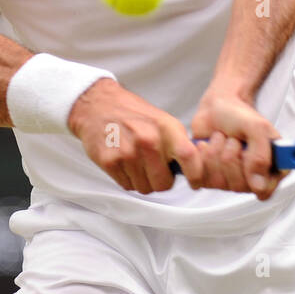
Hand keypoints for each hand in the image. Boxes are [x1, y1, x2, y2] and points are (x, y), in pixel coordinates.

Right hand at [68, 78, 203, 193]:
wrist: (98, 105)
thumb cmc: (132, 114)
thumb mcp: (162, 120)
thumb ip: (178, 143)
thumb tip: (194, 167)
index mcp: (165, 127)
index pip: (188, 156)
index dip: (196, 175)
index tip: (195, 183)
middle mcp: (148, 139)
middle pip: (164, 184)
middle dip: (160, 180)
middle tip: (154, 167)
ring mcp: (127, 152)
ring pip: (144, 188)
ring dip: (142, 180)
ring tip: (136, 160)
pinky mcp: (110, 161)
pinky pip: (127, 186)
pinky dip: (127, 178)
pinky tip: (124, 161)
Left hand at [190, 91, 284, 199]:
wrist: (216, 108)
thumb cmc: (239, 116)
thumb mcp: (257, 128)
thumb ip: (261, 156)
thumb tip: (258, 185)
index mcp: (271, 169)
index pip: (265, 190)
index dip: (253, 173)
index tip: (248, 152)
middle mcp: (250, 179)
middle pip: (238, 186)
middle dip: (231, 155)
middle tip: (233, 139)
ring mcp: (228, 180)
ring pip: (218, 181)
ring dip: (215, 152)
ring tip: (220, 138)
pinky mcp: (208, 178)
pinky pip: (199, 179)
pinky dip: (199, 156)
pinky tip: (205, 144)